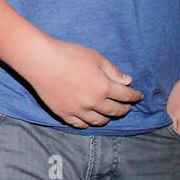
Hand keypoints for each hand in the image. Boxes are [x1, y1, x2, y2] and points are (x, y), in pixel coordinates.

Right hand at [26, 38, 143, 127]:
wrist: (41, 61)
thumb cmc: (69, 54)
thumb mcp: (95, 57)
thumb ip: (112, 71)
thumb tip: (127, 81)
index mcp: (103, 87)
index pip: (125, 96)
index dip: (134, 96)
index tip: (138, 96)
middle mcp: (93, 102)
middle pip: (114, 111)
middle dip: (124, 109)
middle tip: (127, 107)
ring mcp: (78, 110)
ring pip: (98, 121)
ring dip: (107, 118)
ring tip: (109, 114)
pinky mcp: (64, 114)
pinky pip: (80, 124)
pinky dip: (88, 123)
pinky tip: (91, 119)